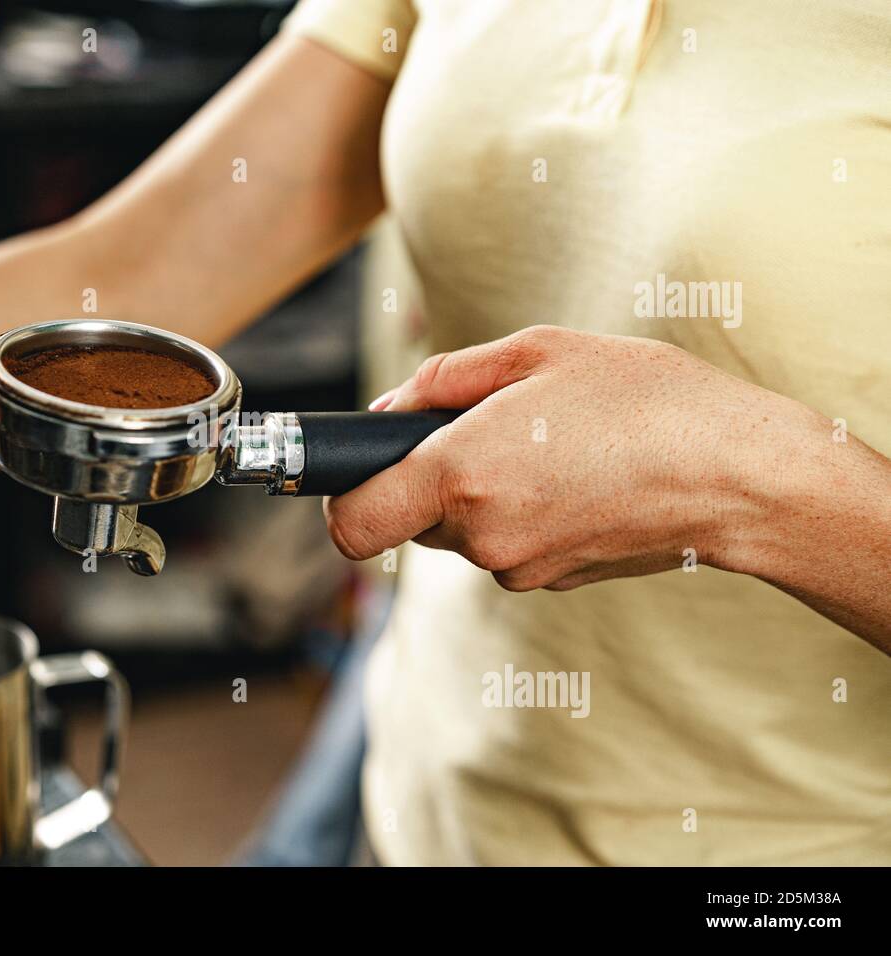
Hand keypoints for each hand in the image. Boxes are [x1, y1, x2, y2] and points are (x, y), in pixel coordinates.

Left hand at [323, 325, 830, 591]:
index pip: (352, 525)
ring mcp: (517, 569)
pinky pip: (506, 545)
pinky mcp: (552, 582)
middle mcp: (481, 536)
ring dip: (478, 493)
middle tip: (488, 427)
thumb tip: (389, 410)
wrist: (738, 475)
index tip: (362, 470)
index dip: (343, 497)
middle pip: (408, 518)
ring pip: (460, 532)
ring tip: (547, 446)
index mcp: (461, 476)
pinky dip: (519, 514)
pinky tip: (573, 478)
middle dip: (428, 476)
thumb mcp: (535, 354)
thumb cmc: (645, 401)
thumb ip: (442, 379)